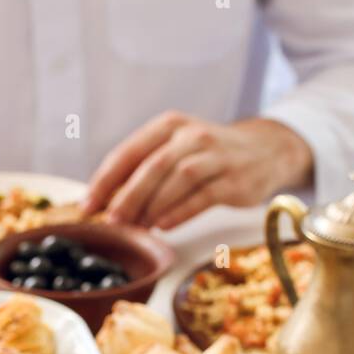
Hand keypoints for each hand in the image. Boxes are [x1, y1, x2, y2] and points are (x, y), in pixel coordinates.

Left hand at [82, 112, 312, 229]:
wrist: (265, 150)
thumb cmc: (209, 155)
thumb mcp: (175, 148)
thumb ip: (143, 169)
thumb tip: (104, 201)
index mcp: (169, 126)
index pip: (129, 152)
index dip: (105, 181)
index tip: (88, 206)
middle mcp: (192, 136)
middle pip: (153, 166)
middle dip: (127, 196)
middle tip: (111, 221)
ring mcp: (216, 156)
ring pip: (179, 179)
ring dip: (153, 206)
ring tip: (137, 227)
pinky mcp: (235, 179)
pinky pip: (203, 196)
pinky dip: (180, 212)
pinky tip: (163, 226)